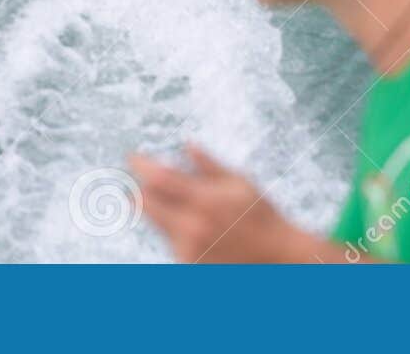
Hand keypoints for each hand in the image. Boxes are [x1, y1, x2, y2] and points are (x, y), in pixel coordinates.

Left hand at [129, 144, 320, 262]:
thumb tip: (187, 145)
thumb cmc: (261, 217)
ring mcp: (187, 248)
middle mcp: (191, 226)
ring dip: (155, 207)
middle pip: (144, 204)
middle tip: (132, 178)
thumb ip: (209, 165)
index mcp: (204, 201)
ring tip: (173, 200)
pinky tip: (190, 224)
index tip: (132, 156)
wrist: (277, 260)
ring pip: (155, 222)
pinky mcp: (187, 264)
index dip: (140, 165)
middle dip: (135, 187)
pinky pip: (169, 239)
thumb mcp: (239, 183)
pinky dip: (171, 227)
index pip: (158, 179)